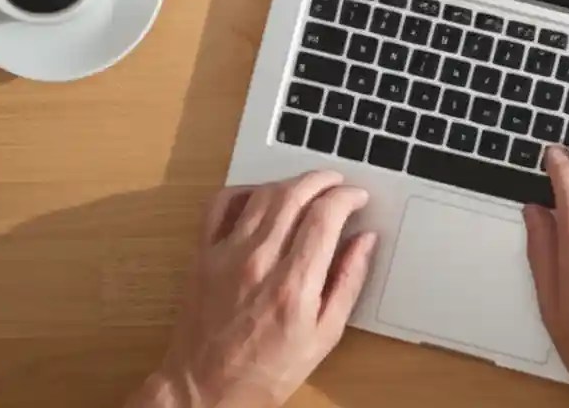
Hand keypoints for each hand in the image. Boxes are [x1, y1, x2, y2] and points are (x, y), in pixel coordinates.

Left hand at [127, 170, 377, 407]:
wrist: (205, 390)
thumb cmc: (268, 371)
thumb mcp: (324, 336)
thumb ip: (348, 282)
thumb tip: (365, 240)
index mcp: (294, 285)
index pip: (325, 216)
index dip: (347, 197)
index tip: (358, 198)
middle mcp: (259, 261)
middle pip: (294, 195)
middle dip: (323, 180)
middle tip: (339, 183)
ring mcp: (226, 255)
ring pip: (262, 194)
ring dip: (290, 182)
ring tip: (309, 188)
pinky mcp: (203, 255)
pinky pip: (220, 205)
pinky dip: (244, 191)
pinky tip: (262, 197)